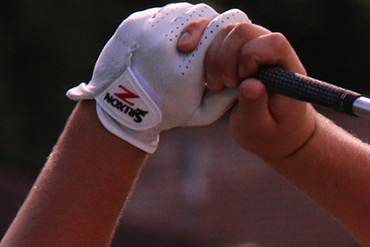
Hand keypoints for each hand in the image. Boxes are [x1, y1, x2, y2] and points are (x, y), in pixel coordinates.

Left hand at [66, 4, 249, 153]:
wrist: (118, 107)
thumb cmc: (166, 112)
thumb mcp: (202, 113)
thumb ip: (229, 95)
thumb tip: (251, 76)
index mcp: (189, 65)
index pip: (224, 27)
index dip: (233, 30)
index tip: (234, 40)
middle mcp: (168, 42)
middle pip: (204, 14)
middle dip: (211, 26)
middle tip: (209, 41)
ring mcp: (148, 29)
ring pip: (183, 10)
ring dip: (190, 23)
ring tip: (190, 41)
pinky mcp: (134, 23)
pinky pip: (161, 13)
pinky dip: (169, 23)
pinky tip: (169, 39)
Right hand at [199, 20, 318, 161]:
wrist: (273, 132)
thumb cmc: (272, 133)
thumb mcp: (262, 129)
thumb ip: (256, 107)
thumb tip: (250, 84)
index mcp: (286, 70)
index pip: (273, 43)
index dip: (252, 55)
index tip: (240, 82)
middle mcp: (270, 51)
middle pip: (245, 31)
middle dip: (225, 56)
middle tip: (223, 86)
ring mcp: (252, 46)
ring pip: (227, 30)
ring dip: (212, 55)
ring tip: (215, 85)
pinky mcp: (235, 48)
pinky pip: (214, 32)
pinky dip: (199, 39)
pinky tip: (191, 54)